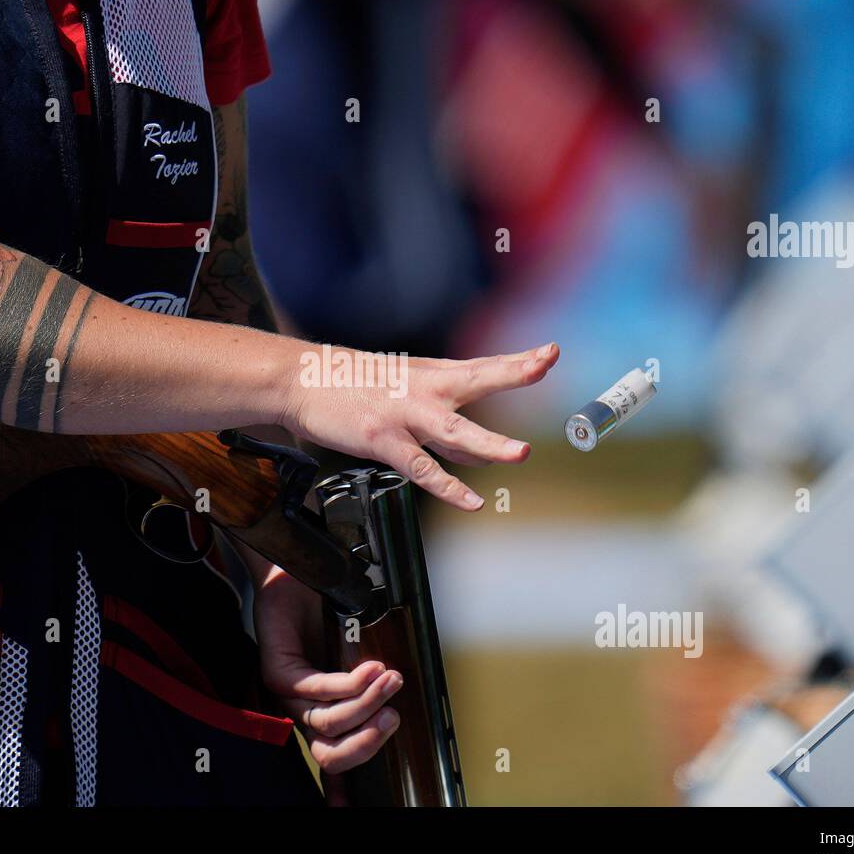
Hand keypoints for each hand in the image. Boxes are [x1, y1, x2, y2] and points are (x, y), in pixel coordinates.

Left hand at [253, 565, 401, 790]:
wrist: (298, 575)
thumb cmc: (329, 614)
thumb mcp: (360, 654)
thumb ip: (375, 683)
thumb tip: (404, 703)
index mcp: (321, 713)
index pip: (331, 761)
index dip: (344, 791)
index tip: (356, 808)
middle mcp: (302, 712)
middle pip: (330, 755)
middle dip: (367, 744)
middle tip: (394, 719)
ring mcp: (287, 696)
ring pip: (328, 723)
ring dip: (366, 704)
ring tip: (391, 678)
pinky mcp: (277, 672)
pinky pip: (316, 690)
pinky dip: (350, 683)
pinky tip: (371, 667)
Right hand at [280, 343, 558, 510]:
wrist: (301, 381)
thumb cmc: (353, 385)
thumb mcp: (403, 386)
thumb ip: (443, 417)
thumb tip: (481, 453)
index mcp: (431, 374)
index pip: (483, 366)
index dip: (518, 361)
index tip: (551, 353)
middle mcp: (424, 390)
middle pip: (478, 380)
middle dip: (514, 372)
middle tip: (545, 364)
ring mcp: (405, 415)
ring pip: (456, 432)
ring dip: (490, 445)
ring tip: (520, 454)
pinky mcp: (384, 441)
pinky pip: (422, 469)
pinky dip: (448, 487)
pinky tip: (471, 501)